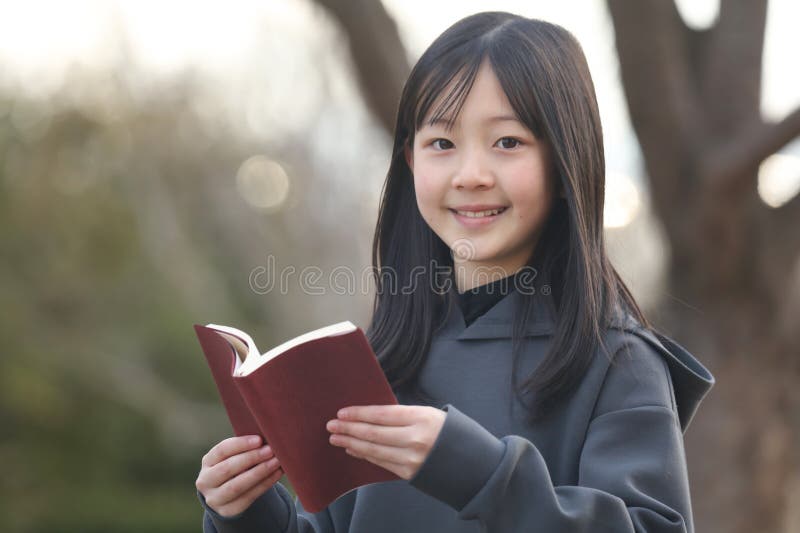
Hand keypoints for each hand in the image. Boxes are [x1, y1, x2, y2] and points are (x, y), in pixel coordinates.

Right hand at [196, 435, 283, 516]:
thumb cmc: (235, 467)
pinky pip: (248, 497)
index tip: (259, 439)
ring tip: (276, 462)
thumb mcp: (232, 457)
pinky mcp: (228, 511)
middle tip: (270, 450)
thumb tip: (266, 439)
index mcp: (207, 462)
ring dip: (259, 472)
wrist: (226, 495)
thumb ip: (244, 449)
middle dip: (251, 458)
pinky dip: (265, 484)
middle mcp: (206, 481)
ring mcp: (214, 498)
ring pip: (237, 485)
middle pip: (228, 468)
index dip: (240, 444)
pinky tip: (276, 474)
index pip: (221, 450)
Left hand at [326, 405, 445, 479]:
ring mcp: (412, 458)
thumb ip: (403, 416)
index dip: (360, 413)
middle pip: (374, 433)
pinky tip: (353, 450)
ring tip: (336, 438)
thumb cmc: (448, 433)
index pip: (382, 414)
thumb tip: (371, 415)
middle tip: (332, 425)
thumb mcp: (429, 415)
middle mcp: (415, 438)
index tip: (343, 412)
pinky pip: (381, 463)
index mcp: (421, 418)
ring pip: (374, 450)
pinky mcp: (409, 473)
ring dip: (352, 443)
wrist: (470, 463)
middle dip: (349, 429)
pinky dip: (365, 455)